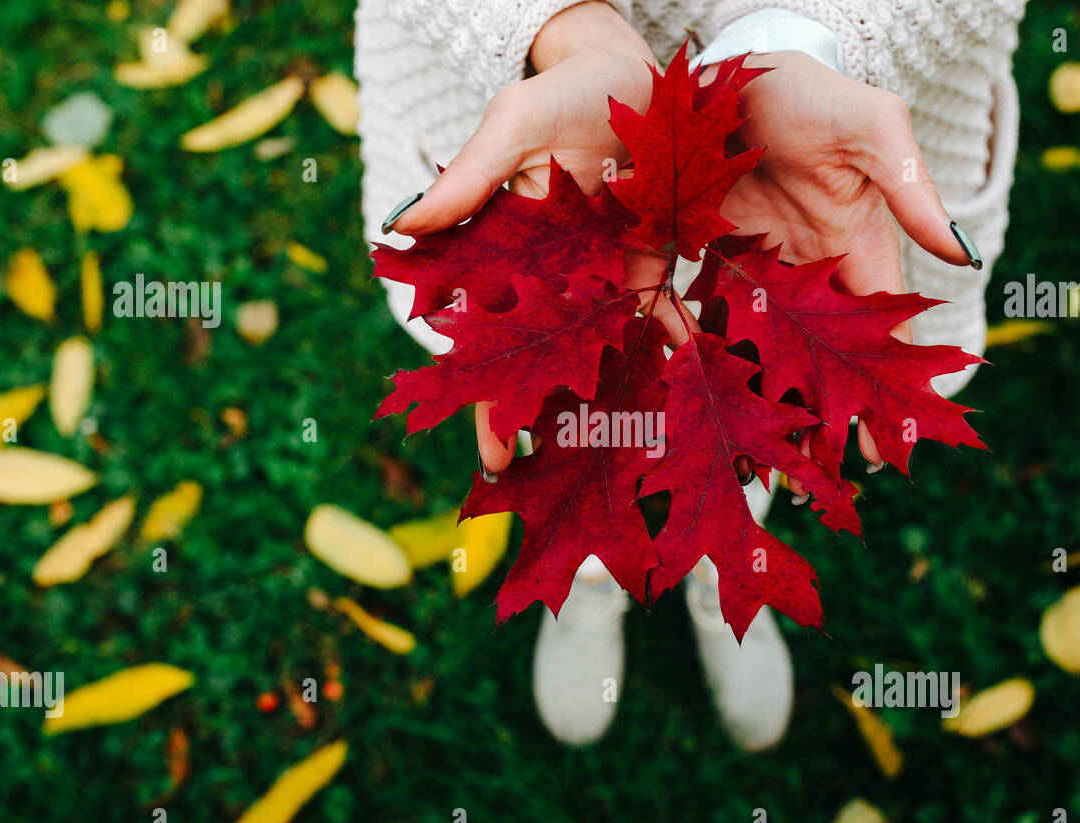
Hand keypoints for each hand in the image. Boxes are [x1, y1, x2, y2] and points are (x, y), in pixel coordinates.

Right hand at [387, 2, 665, 475]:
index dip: (485, 400)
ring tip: (608, 473)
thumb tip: (402, 228)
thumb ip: (470, 177)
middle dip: (539, 425)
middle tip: (541, 492)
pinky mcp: (650, 264)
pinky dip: (664, 358)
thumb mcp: (514, 124)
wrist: (632, 72)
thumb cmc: (562, 92)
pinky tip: (677, 404)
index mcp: (510, 255)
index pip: (488, 339)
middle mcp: (553, 278)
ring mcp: (602, 276)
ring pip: (594, 356)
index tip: (490, 457)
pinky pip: (657, 320)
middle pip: (539, 364)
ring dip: (599, 411)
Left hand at [711, 52, 974, 481]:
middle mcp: (796, 273)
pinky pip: (678, 305)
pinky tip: (665, 384)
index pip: (875, 334)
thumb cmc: (810, 92)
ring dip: (747, 402)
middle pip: (808, 359)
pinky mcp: (686, 249)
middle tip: (801, 482)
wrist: (727, 64)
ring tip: (739, 464)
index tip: (886, 450)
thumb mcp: (871, 130)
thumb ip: (911, 187)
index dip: (881, 390)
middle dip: (810, 419)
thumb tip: (965, 256)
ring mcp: (740, 266)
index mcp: (849, 252)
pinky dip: (672, 342)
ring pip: (747, 349)